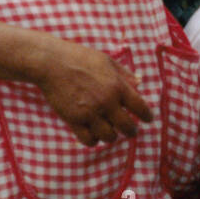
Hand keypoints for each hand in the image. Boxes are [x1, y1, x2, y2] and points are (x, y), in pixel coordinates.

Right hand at [37, 40, 153, 146]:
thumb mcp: (107, 61)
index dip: (147, 116)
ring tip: (110, 131)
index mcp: (118, 86)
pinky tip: (94, 134)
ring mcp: (90, 112)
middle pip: (127, 127)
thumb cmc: (80, 58)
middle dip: (131, 131)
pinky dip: (94, 140)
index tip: (148, 120)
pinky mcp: (74, 120)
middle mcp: (107, 101)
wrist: (52, 63)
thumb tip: (140, 81)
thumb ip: (125, 74)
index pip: (140, 107)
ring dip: (112, 135)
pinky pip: (89, 140)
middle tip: (131, 131)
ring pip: (109, 136)